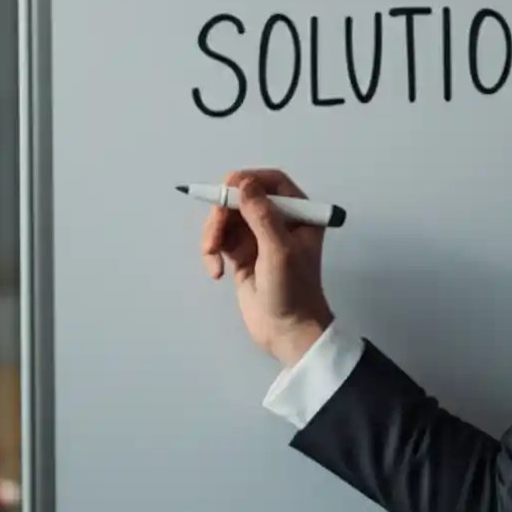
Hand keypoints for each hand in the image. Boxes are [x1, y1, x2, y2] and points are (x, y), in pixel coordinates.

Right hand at [201, 169, 333, 366]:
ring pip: (226, 218)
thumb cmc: (293, 291)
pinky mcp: (243, 254)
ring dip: (213, 234)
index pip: (273, 182)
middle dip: (223, 213)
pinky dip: (212, 252)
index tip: (227, 188)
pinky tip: (216, 271)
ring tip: (212, 258)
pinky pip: (220, 240)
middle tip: (214, 236)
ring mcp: (259, 238)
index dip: (248, 180)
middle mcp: (280, 221)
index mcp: (300, 215)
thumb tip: (243, 182)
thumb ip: (262, 215)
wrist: (287, 332)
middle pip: (242, 198)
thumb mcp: (279, 250)